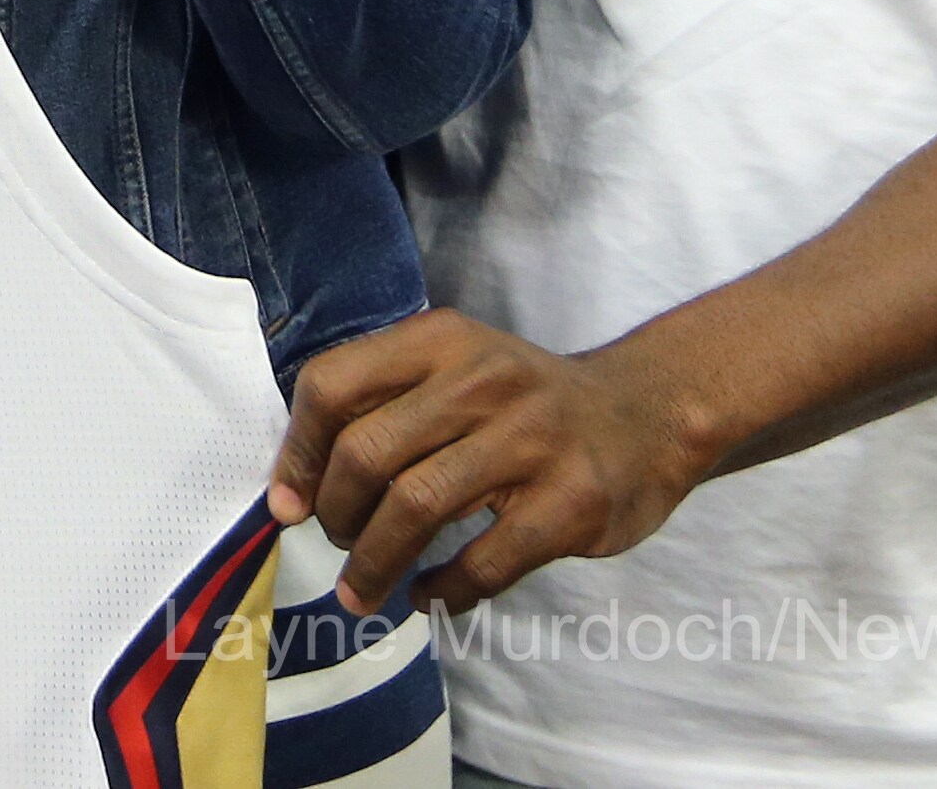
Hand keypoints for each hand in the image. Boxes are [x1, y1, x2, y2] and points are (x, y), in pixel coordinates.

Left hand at [268, 309, 709, 610]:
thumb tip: (297, 488)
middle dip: (336, 515)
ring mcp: (531, 439)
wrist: (647, 413)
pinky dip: (442, 590)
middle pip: (366, 453)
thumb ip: (384, 407)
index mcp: (440, 340)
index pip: (333, 385)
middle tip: (339, 546)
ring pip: (414, 508)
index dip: (298, 453)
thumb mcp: (458, 369)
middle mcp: (482, 379)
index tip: (289, 504)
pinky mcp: (570, 502)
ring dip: (372, 564)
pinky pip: (482, 561)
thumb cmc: (526, 403)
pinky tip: (429, 596)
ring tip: (362, 591)